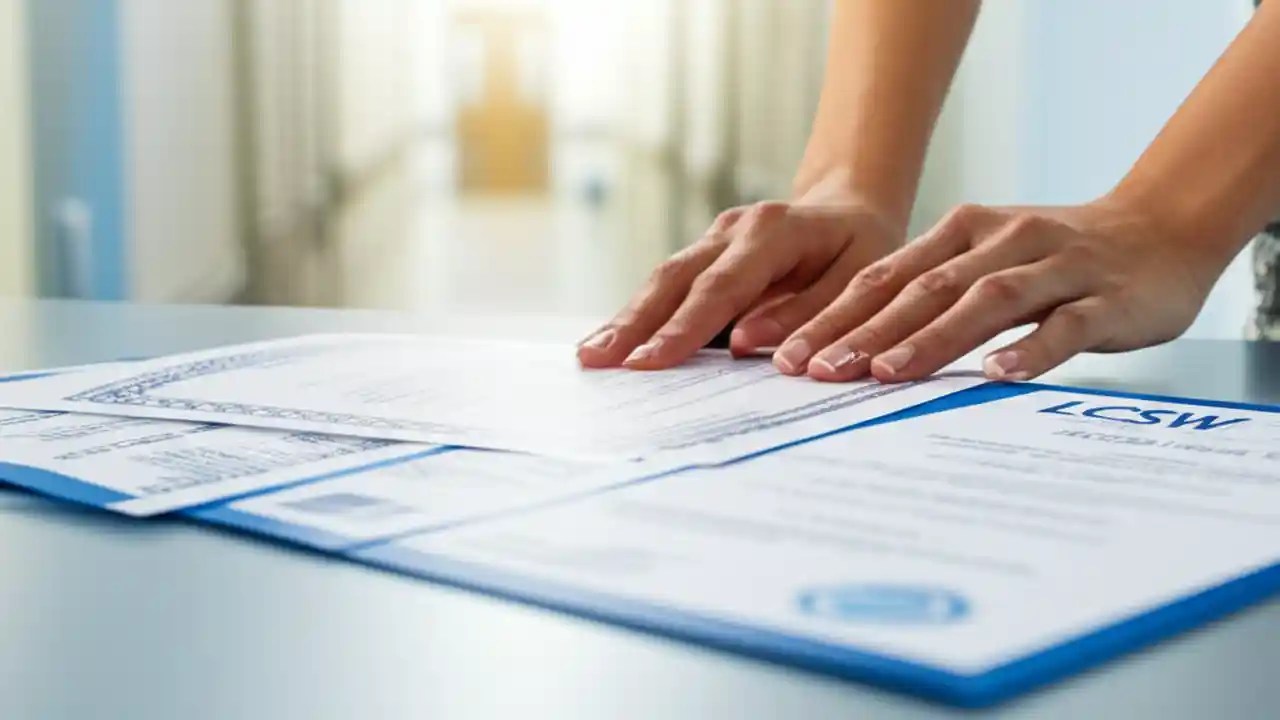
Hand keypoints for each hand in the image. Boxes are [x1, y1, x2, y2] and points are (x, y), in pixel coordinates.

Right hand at [576, 184, 903, 369]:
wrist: (850, 209)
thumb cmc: (861, 249)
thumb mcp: (861, 277)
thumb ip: (810, 311)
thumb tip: (746, 346)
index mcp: (774, 231)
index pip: (722, 285)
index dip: (684, 326)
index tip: (650, 361)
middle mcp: (733, 230)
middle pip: (674, 278)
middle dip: (634, 321)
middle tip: (596, 360)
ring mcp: (712, 241)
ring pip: (661, 281)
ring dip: (626, 319)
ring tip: (590, 357)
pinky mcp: (703, 259)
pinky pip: (667, 289)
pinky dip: (639, 316)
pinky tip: (612, 345)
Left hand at [774, 199, 1222, 383]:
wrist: (1161, 228)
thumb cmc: (1055, 257)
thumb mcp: (983, 260)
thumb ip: (928, 293)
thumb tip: (848, 344)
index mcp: (962, 232)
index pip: (886, 277)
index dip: (835, 315)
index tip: (791, 354)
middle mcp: (1002, 242)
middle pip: (923, 289)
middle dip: (865, 330)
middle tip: (819, 370)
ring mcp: (1056, 267)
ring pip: (986, 301)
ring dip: (932, 338)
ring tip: (886, 372)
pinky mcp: (1105, 298)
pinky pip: (1065, 325)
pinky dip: (1029, 349)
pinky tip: (995, 374)